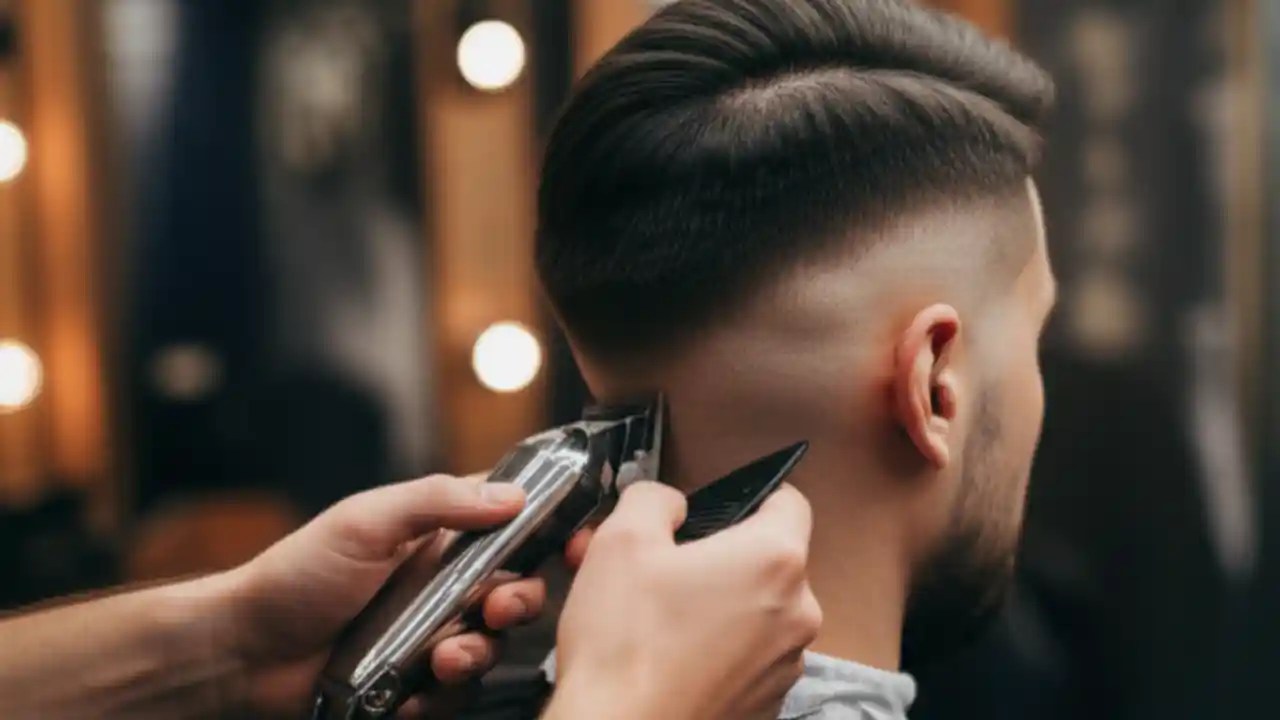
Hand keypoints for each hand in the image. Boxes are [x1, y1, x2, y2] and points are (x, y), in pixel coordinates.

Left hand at [218, 475, 546, 717]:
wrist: (244, 652)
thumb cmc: (297, 575)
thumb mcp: (366, 521)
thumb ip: (437, 501)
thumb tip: (510, 495)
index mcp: (437, 540)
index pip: (509, 527)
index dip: (544, 535)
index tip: (566, 545)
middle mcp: (442, 587)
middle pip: (514, 592)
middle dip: (518, 602)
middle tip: (497, 609)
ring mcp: (430, 638)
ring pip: (490, 648)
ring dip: (477, 653)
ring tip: (443, 658)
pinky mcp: (415, 685)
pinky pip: (453, 695)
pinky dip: (438, 695)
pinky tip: (410, 688)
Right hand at [547, 482, 821, 719]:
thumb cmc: (624, 643)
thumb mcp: (621, 538)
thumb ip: (654, 499)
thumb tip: (670, 505)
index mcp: (774, 559)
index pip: (790, 502)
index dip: (749, 499)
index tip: (713, 513)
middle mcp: (797, 614)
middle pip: (767, 562)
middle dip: (715, 558)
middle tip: (658, 567)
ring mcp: (786, 666)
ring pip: (756, 613)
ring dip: (714, 606)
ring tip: (653, 616)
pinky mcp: (767, 705)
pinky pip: (747, 659)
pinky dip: (716, 651)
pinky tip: (667, 657)